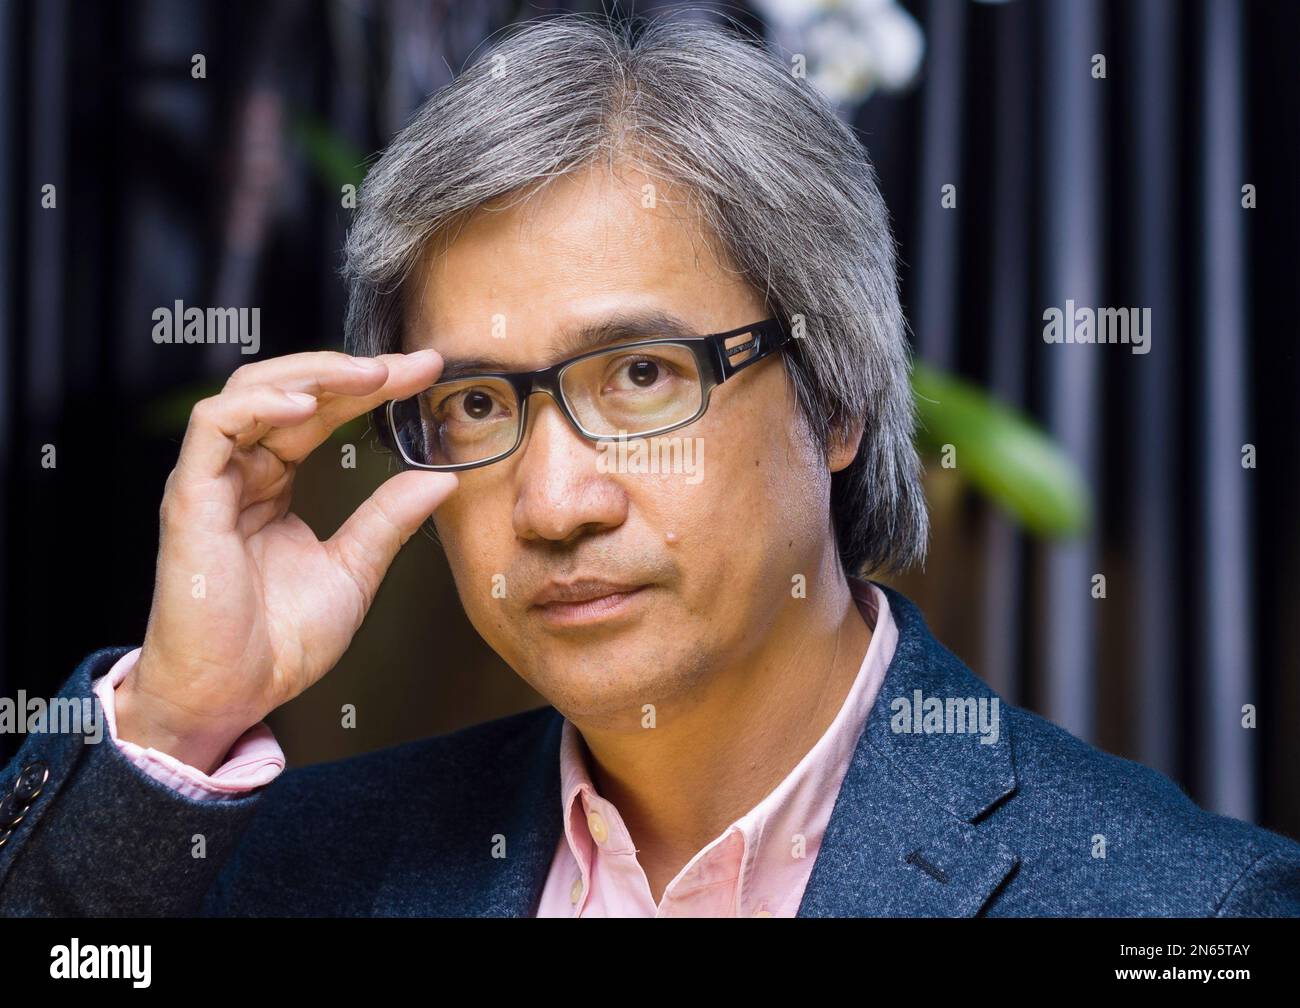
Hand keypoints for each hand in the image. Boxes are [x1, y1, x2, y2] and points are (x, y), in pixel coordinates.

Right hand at [115, 350, 456, 773]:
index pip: (321, 413)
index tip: (426, 373)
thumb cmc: (279, 641)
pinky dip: (261, 406)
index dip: (371, 388)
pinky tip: (308, 405)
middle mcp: (240, 472)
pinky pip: (216, 427)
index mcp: (273, 484)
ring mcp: (212, 480)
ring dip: (313, 375)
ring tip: (369, 375)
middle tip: (411, 364)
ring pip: (251, 392)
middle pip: (291, 391)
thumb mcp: (354, 570)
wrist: (233, 694)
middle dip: (353, 370)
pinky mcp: (190, 497)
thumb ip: (388, 519)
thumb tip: (440, 479)